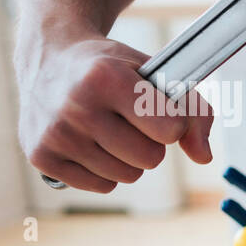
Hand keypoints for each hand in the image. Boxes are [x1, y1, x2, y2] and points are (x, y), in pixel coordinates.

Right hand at [17, 33, 212, 192]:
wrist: (50, 59)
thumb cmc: (112, 68)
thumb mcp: (155, 73)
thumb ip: (193, 111)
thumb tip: (204, 157)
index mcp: (105, 78)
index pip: (171, 129)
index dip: (172, 121)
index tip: (157, 107)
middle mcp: (75, 106)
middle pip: (151, 158)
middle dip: (150, 141)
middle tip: (128, 117)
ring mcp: (55, 134)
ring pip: (129, 176)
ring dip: (127, 157)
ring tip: (107, 127)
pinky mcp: (41, 157)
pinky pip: (103, 186)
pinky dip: (104, 169)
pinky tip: (89, 140)